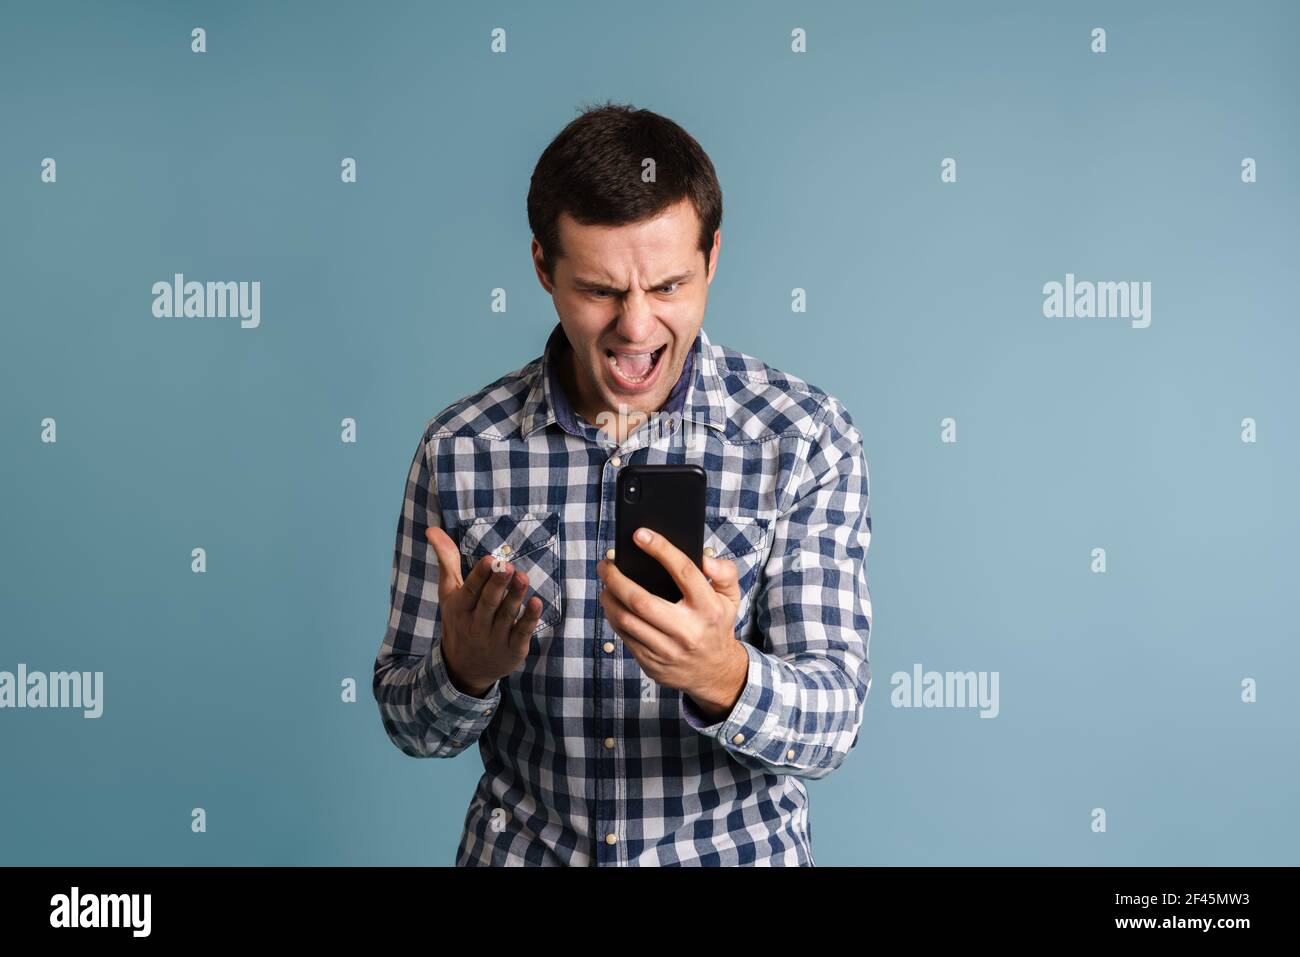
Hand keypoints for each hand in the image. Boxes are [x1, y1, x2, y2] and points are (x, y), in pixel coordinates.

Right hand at [425, 525, 543, 696]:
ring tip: (523, 577)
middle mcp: (476, 624)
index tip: (490, 559)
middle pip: (488, 602)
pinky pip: (521, 633)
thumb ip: (446, 561)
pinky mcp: (513, 649)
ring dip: (515, 596)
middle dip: (497, 584)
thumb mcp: (449, 593)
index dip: (480, 575)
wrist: (464, 669)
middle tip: (508, 566)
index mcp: (460, 608)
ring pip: (506, 615)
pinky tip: (537, 603)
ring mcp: (495, 638)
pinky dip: (529, 619)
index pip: (470, 590)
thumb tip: (432, 529)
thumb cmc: (459, 621)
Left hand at [596, 527, 748, 722]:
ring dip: (608, 598)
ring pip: (626, 620)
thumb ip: (724, 573)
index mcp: (708, 608)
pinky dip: (613, 616)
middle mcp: (687, 630)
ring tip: (605, 583)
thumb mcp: (731, 598)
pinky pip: (624, 636)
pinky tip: (612, 603)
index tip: (640, 534)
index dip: (660, 549)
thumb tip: (706, 559)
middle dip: (616, 578)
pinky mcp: (652, 662)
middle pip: (641, 601)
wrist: (715, 673)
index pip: (684, 571)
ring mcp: (667, 650)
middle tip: (606, 564)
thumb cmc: (717, 626)